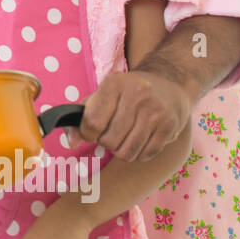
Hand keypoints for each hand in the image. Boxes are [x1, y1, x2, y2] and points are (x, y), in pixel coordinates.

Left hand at [78, 68, 193, 160]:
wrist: (169, 83)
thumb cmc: (127, 93)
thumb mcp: (102, 95)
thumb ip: (81, 118)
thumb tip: (70, 143)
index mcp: (115, 84)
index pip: (92, 122)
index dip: (87, 133)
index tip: (91, 132)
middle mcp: (137, 95)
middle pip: (110, 141)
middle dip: (105, 143)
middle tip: (111, 134)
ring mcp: (156, 111)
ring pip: (127, 152)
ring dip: (121, 151)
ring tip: (124, 138)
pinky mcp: (170, 126)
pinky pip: (145, 155)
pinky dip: (138, 154)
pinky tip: (139, 140)